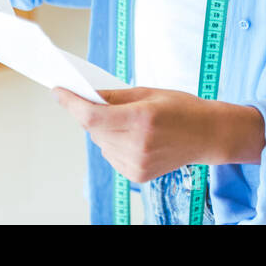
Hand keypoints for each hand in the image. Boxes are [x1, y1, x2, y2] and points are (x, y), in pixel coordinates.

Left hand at [52, 86, 264, 182]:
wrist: (208, 135)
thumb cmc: (180, 107)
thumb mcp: (147, 92)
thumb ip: (114, 96)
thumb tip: (85, 95)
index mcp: (141, 119)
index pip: (92, 116)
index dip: (70, 103)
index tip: (58, 90)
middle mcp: (138, 145)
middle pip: (93, 130)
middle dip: (89, 113)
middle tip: (94, 100)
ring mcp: (138, 163)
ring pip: (100, 143)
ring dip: (102, 130)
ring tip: (123, 120)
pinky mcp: (138, 175)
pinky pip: (110, 156)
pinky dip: (112, 144)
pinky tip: (130, 136)